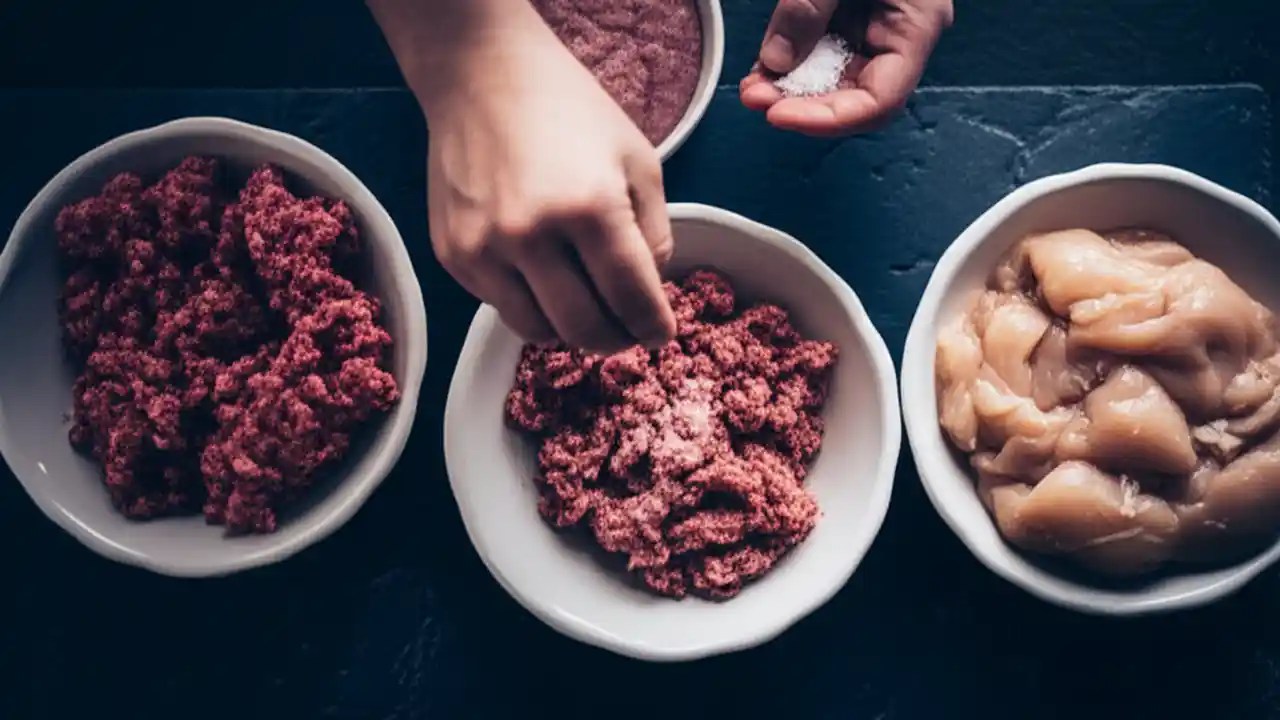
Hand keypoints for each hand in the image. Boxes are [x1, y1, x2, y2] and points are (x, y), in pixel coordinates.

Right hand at [370, 0, 674, 352]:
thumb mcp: (637, 161)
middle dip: (616, 340)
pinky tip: (543, 278)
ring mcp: (485, 249)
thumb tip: (648, 292)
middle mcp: (532, 235)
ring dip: (571, 331)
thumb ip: (654, 233)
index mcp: (591, 208)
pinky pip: (502, 307)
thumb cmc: (570, 112)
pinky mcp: (454, 254)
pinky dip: (531, 306)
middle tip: (627, 332)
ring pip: (540, 331)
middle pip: (585, 328)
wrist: (482, 76)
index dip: (653, 327)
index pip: (631, 298)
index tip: (660, 334)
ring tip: (587, 309)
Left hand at [740, 0, 952, 135]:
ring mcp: (874, 25)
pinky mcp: (849, 14)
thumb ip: (808, 10)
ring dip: (791, 90)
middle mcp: (898, 34)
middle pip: (855, 96)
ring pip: (833, 78)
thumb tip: (776, 63)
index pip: (879, 100)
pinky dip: (790, 63)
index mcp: (916, 24)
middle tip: (755, 100)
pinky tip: (762, 69)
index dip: (829, 118)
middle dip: (803, 105)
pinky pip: (821, 51)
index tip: (779, 116)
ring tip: (751, 88)